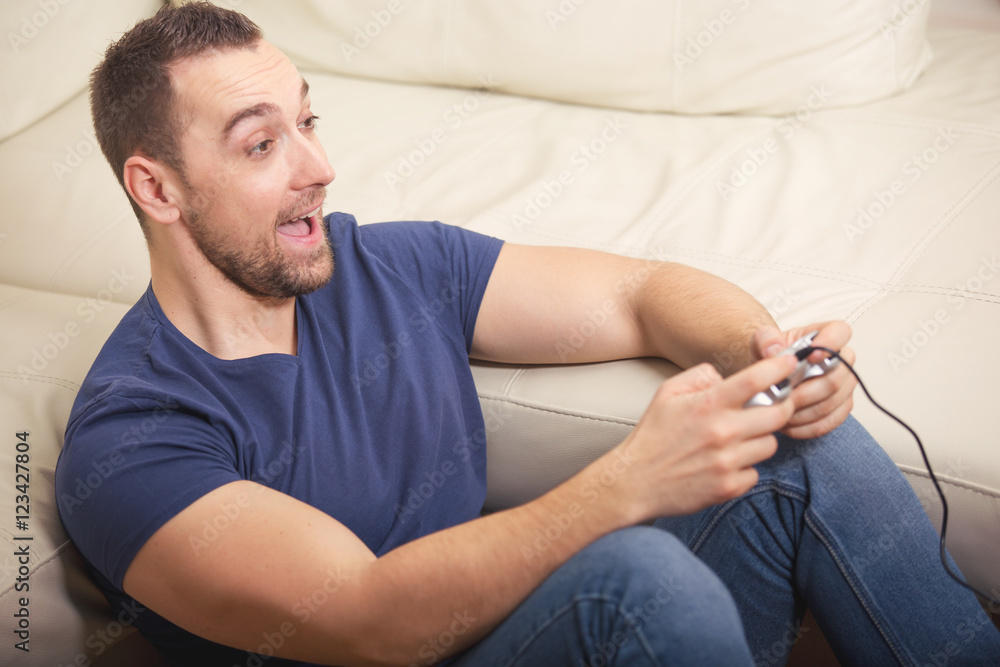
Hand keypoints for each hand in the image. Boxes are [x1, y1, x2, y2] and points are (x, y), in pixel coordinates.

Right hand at [611, 355, 797, 519]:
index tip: (788, 363)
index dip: (779, 368)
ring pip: (770, 445)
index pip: (756, 379)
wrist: (635, 482)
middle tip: (770, 408)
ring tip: (736, 441)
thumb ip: (700, 376)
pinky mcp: (729, 487)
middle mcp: (722, 432)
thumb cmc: (652, 436)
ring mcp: (728, 462)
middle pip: (779, 414)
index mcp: (708, 404)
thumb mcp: (667, 393)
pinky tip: (725, 464)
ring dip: (759, 440)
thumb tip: (725, 377)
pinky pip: (755, 472)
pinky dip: (745, 468)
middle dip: (780, 408)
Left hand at [751, 321, 856, 439]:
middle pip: (835, 377)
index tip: (810, 357)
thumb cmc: (771, 356)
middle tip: (784, 395)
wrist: (768, 376)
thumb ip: (766, 339)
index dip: (830, 344)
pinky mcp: (840, 407)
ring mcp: (844, 385)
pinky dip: (807, 426)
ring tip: (781, 410)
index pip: (840, 332)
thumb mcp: (761, 341)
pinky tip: (789, 424)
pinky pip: (830, 422)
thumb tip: (775, 350)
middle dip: (806, 390)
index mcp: (825, 334)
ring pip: (832, 402)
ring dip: (804, 411)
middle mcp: (841, 359)